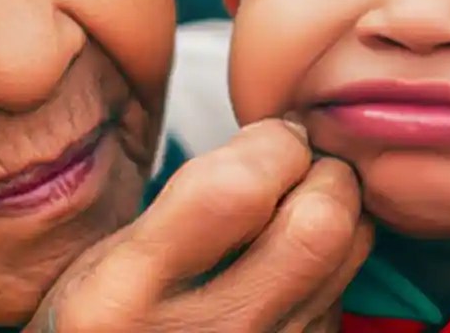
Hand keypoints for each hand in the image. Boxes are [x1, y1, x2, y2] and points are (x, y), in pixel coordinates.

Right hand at [25, 119, 371, 331]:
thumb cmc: (108, 324)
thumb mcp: (100, 261)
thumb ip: (180, 201)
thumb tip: (285, 134)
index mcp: (125, 298)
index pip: (236, 191)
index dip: (272, 144)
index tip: (268, 136)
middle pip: (319, 228)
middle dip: (324, 171)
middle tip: (299, 162)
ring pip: (349, 257)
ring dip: (339, 210)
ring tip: (301, 202)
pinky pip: (344, 292)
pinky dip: (335, 259)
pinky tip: (296, 256)